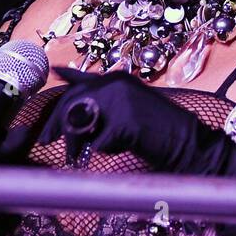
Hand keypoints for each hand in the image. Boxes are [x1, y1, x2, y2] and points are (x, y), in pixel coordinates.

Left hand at [36, 67, 235, 178]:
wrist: (188, 141)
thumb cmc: (158, 129)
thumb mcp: (129, 107)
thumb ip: (103, 102)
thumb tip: (74, 105)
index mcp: (117, 80)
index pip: (80, 80)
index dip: (63, 82)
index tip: (52, 77)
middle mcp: (116, 84)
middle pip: (72, 103)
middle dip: (57, 124)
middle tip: (47, 141)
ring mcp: (121, 102)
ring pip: (80, 122)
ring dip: (75, 142)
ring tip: (76, 158)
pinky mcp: (125, 122)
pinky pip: (99, 143)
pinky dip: (105, 151)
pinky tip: (121, 149)